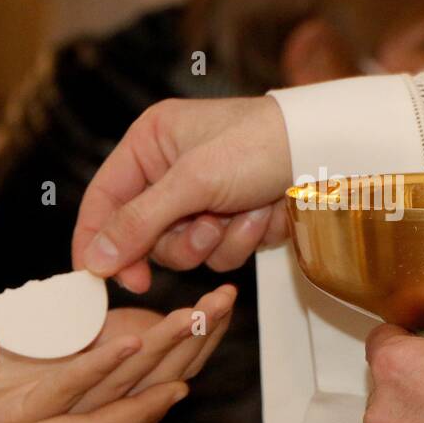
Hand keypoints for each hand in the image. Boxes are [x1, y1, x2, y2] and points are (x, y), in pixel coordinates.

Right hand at [72, 96, 290, 291]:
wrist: (328, 154)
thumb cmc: (260, 145)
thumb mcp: (192, 181)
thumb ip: (139, 222)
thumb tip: (95, 260)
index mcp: (150, 143)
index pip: (103, 199)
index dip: (98, 240)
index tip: (100, 279)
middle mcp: (172, 170)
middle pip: (145, 235)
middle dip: (180, 239)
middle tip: (206, 227)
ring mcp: (204, 197)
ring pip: (185, 251)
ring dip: (216, 240)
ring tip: (243, 210)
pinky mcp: (233, 219)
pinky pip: (220, 254)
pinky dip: (243, 240)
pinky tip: (264, 213)